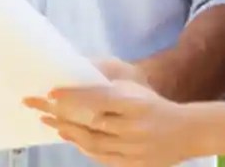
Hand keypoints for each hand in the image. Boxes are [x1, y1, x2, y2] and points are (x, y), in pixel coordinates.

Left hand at [23, 79, 200, 166]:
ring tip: (49, 120)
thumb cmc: (152, 102)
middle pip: (90, 123)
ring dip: (67, 131)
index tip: (50, 92)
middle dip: (60, 114)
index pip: (98, 99)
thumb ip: (106, 76)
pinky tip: (70, 135)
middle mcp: (134, 127)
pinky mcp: (134, 164)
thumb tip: (76, 68)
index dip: (73, 96)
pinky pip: (103, 158)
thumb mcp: (133, 83)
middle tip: (37, 105)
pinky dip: (84, 147)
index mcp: (135, 102)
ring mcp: (134, 149)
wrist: (186, 131)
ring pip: (93, 143)